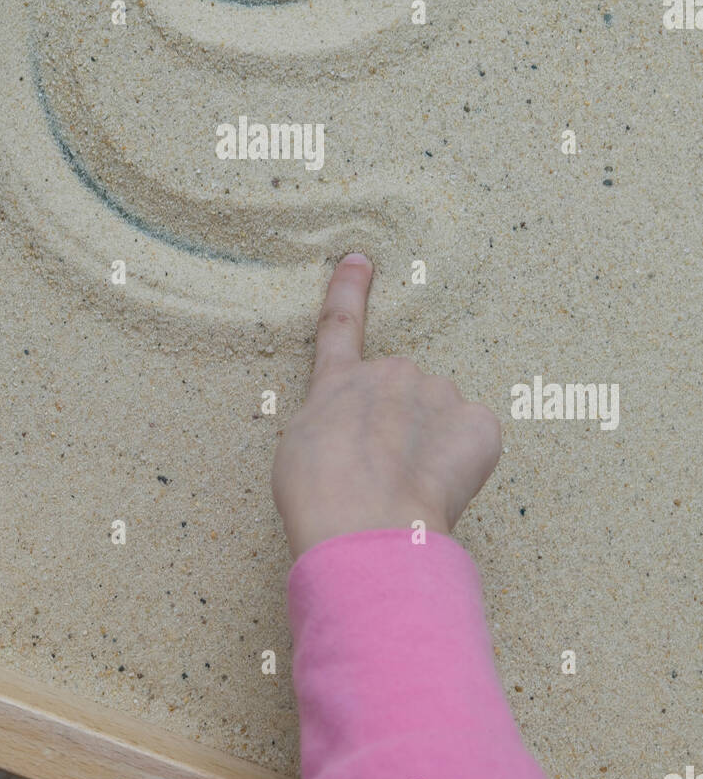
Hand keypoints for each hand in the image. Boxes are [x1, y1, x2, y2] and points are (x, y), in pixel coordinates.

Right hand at [272, 253, 502, 559]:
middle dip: (399, 429)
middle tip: (384, 477)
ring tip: (409, 489)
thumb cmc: (319, 495)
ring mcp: (437, 393)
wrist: (362, 518)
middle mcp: (390, 374)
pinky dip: (465, 462)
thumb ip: (332, 428)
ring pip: (442, 418)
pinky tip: (441, 486)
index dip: (349, 291)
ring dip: (432, 447)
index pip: (340, 326)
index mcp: (338, 384)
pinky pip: (476, 439)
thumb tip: (355, 442)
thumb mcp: (301, 453)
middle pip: (404, 395)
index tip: (360, 261)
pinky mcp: (477, 423)